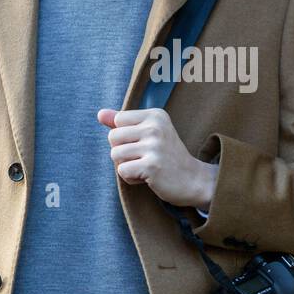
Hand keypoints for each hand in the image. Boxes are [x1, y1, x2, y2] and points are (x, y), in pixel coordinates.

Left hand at [98, 107, 217, 209]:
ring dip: (126, 166)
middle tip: (144, 158)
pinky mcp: (152, 166)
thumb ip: (124, 123)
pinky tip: (147, 178)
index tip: (144, 144)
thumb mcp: (149, 134)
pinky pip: (122, 171)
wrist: (194, 180)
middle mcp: (155, 127)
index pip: (118, 120)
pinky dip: (131, 178)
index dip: (124, 137)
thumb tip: (99, 114)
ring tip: (146, 168)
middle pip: (113, 137)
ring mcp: (154, 146)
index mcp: (155, 115)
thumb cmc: (167, 157)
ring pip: (115, 154)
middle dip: (122, 152)